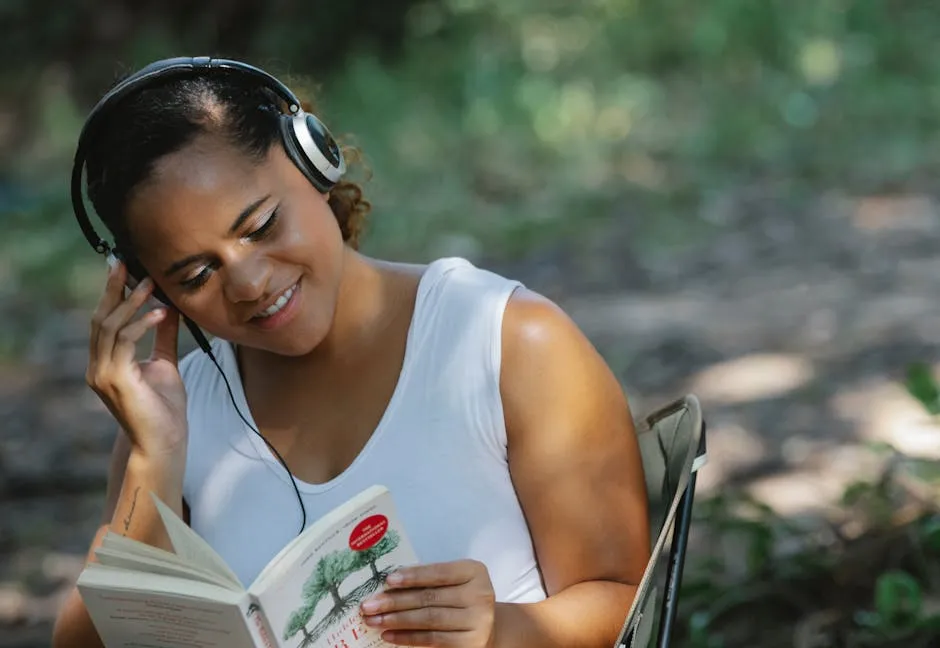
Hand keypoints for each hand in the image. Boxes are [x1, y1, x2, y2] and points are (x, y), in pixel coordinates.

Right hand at [86, 260, 187, 458]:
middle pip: (100, 318)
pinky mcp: (114, 380)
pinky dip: (141, 324)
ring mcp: (102, 374)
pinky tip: (160, 313)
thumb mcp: (165, 363)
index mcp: (106, 362)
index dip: (112, 294)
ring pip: (108, 327)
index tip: (123, 268)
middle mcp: (98, 366)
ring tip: (150, 284)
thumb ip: (163, 337)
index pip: (104, 320)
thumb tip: (169, 308)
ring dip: (130, 303)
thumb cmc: (164, 407)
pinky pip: (124, 342)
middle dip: (113, 289)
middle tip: (125, 263)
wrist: (164, 441)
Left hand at [360, 560, 496, 646]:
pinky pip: (432, 640)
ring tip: (374, 620)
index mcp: (474, 572)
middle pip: (430, 598)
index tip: (387, 580)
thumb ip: (431, 580)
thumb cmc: (462, 597)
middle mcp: (480, 595)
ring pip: (429, 620)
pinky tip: (389, 635)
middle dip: (395, 601)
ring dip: (397, 620)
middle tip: (369, 605)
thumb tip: (389, 585)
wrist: (487, 626)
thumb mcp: (454, 581)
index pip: (439, 573)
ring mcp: (477, 621)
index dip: (413, 576)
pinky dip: (408, 638)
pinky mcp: (470, 644)